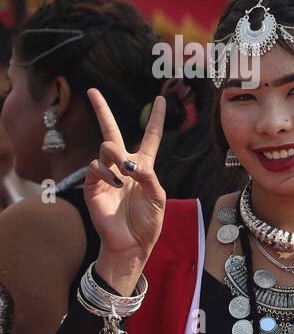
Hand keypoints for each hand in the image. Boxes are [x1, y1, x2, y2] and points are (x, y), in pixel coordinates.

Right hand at [84, 89, 167, 290]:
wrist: (131, 243)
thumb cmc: (148, 222)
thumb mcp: (158, 197)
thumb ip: (148, 177)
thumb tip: (130, 163)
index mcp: (144, 166)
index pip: (150, 137)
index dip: (156, 119)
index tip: (161, 100)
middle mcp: (124, 166)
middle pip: (111, 132)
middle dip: (101, 110)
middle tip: (92, 90)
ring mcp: (106, 174)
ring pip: (106, 148)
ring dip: (115, 156)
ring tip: (123, 173)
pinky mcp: (91, 184)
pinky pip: (95, 167)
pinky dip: (106, 174)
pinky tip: (114, 185)